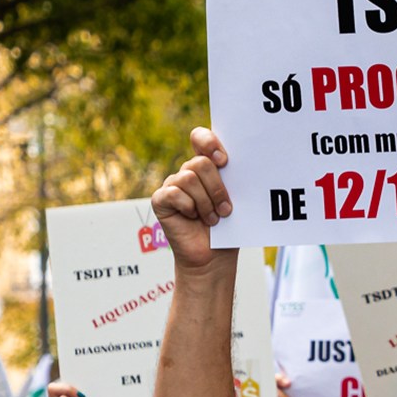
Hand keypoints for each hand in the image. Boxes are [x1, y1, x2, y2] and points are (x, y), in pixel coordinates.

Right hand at [151, 128, 236, 275]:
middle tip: (226, 209)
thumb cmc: (227, 229)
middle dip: (217, 187)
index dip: (209, 142)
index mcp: (206, 168)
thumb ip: (231, 178)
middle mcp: (188, 173)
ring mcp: (173, 185)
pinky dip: (189, 207)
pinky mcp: (161, 200)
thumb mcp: (235, 200)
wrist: (213, 257)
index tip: (224, 160)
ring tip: (212, 219)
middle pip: (200, 162)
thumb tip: (232, 162)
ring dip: (206, 202)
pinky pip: (175, 193)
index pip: (200, 138)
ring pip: (189, 178)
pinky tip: (193, 218)